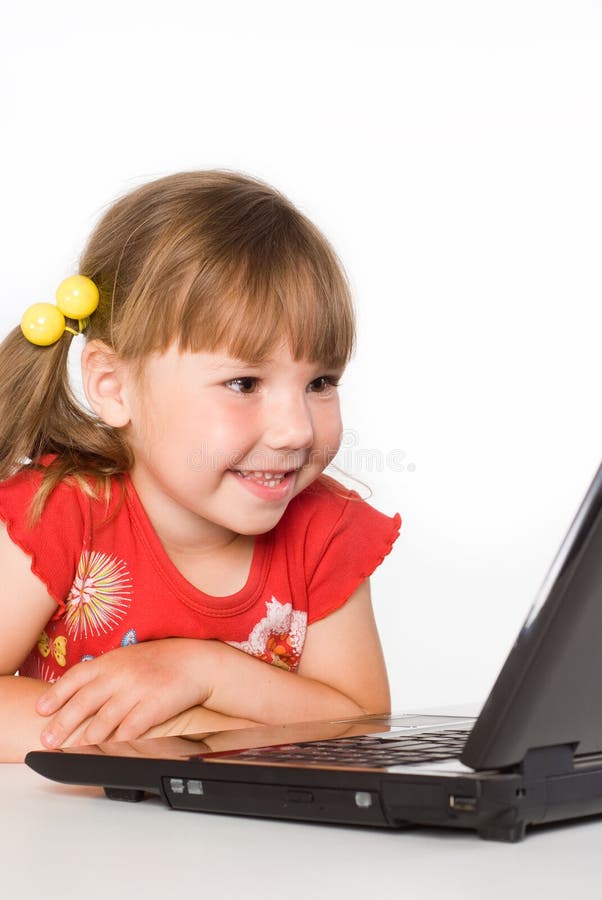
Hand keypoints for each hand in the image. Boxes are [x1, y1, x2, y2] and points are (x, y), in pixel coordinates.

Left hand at [35, 638, 214, 747]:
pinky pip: (130, 729)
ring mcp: (137, 690)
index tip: (41, 709)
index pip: (76, 677)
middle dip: (63, 723)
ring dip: (86, 738)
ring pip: (104, 719)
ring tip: (73, 750)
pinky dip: (117, 742)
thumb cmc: (161, 660)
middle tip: (48, 739)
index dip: (56, 694)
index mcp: (111, 661)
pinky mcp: (153, 705)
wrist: (195, 661)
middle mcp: (120, 674)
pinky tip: (108, 751)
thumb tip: (80, 690)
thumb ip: (105, 672)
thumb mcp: (128, 657)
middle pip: (84, 701)